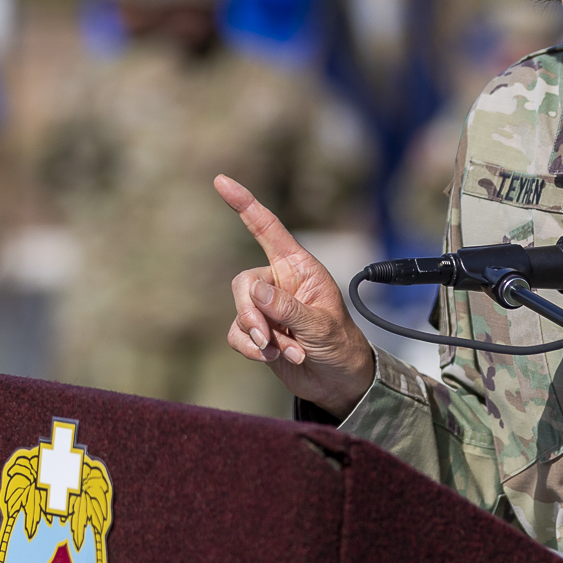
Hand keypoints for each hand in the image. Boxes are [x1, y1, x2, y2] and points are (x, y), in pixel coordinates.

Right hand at [215, 173, 375, 418]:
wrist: (338, 381)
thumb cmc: (340, 345)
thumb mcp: (321, 325)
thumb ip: (287, 308)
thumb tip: (254, 291)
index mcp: (299, 267)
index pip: (267, 229)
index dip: (244, 204)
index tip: (222, 181)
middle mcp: (279, 282)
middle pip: (243, 283)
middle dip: (251, 313)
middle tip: (268, 338)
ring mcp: (266, 308)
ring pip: (240, 312)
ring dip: (259, 337)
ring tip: (285, 353)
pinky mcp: (257, 332)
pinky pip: (237, 334)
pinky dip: (254, 350)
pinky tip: (276, 359)